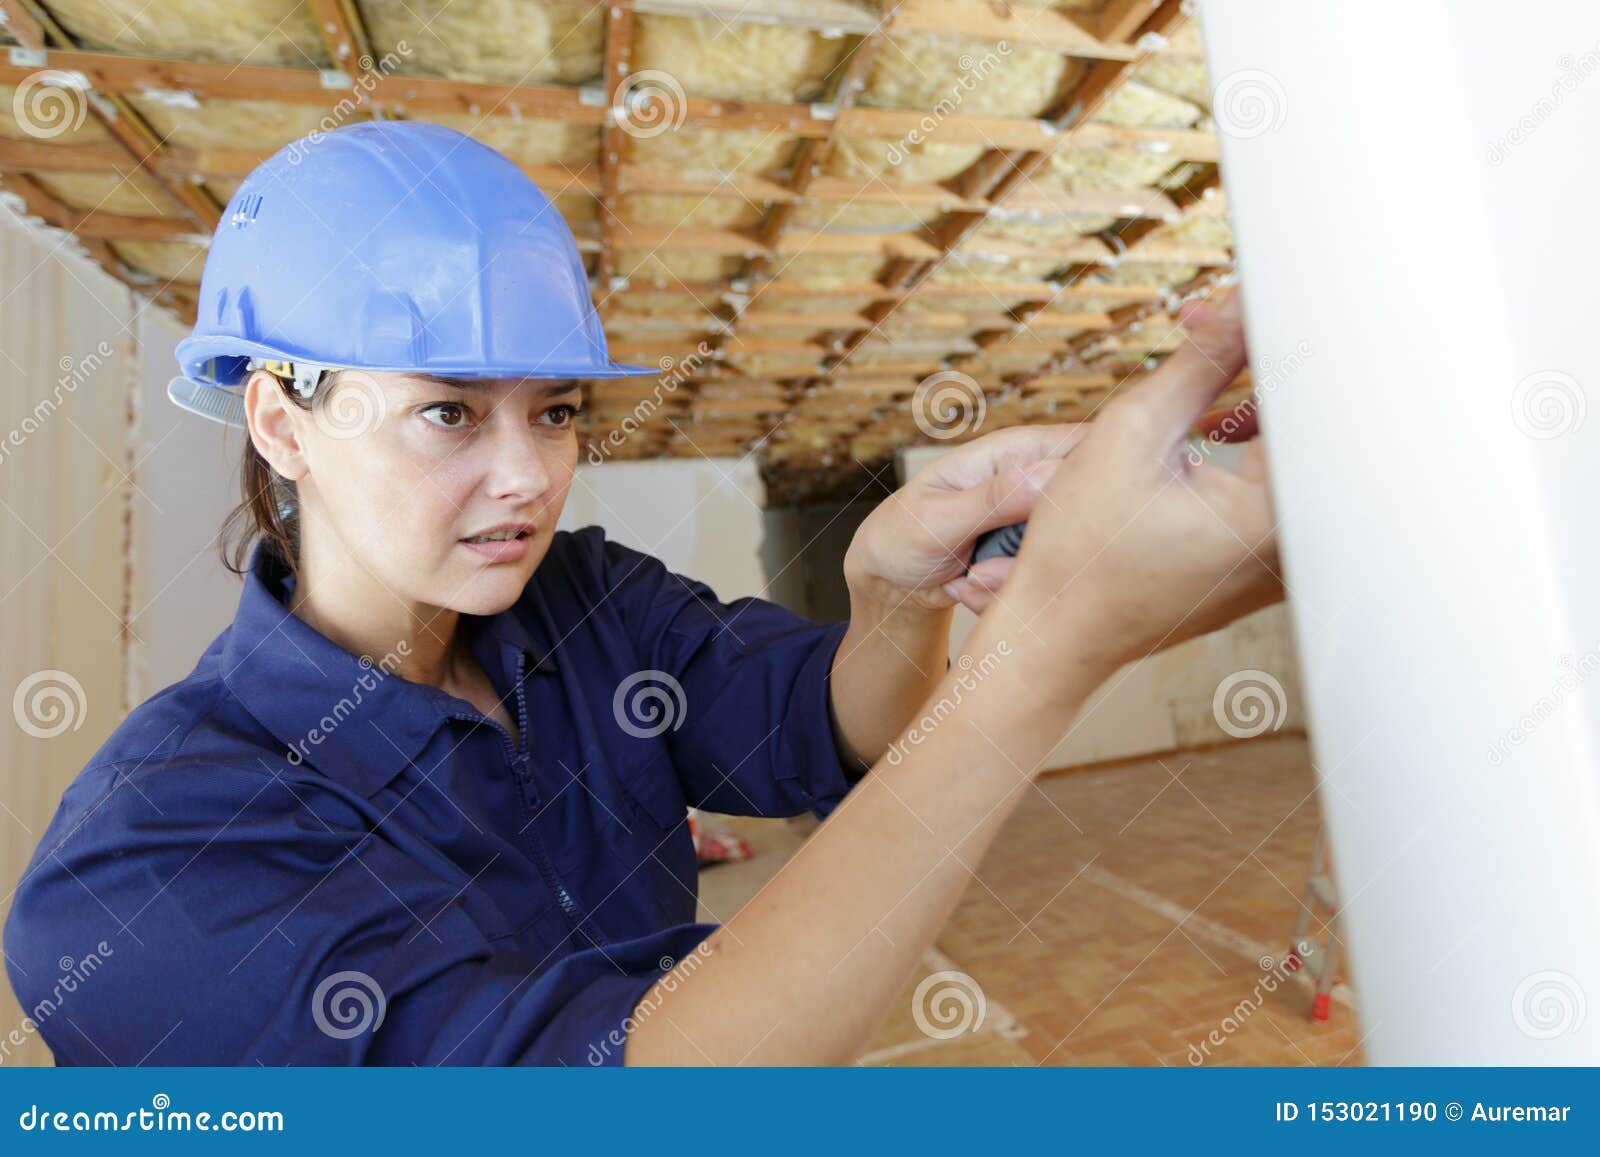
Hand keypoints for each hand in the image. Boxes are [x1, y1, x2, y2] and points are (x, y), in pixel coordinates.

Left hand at [843, 423, 1085, 612]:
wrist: (890, 581)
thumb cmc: (900, 535)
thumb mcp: (938, 518)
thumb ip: (993, 499)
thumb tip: (1051, 476)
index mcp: (1011, 451)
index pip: (1079, 444)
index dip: (1090, 480)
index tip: (1056, 526)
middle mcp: (1033, 482)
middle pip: (1083, 509)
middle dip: (1047, 548)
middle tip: (985, 570)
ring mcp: (1035, 522)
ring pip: (1067, 553)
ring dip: (1019, 576)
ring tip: (972, 578)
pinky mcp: (1033, 555)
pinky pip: (1046, 579)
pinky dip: (1009, 591)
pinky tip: (971, 587)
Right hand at [988, 291, 1283, 687]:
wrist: (1055, 633)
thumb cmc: (1082, 557)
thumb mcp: (1131, 433)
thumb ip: (1200, 364)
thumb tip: (1237, 310)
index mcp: (1274, 518)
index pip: (1306, 399)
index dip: (1272, 337)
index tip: (1237, 310)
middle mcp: (1293, 549)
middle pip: (1306, 427)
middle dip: (1263, 363)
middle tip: (1211, 328)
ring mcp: (1280, 565)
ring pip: (1290, 458)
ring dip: (1254, 405)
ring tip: (1202, 377)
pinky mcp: (1261, 568)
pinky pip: (1273, 492)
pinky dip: (1248, 451)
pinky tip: (1211, 427)